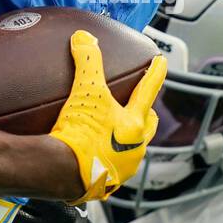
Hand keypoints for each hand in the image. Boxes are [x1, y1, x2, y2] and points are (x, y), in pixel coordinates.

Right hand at [49, 30, 165, 203]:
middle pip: (149, 124)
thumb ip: (87, 62)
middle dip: (148, 113)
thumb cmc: (79, 134)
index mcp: (134, 123)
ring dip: (129, 139)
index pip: (149, 90)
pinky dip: (109, 158)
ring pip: (133, 149)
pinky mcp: (106, 184)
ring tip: (116, 131)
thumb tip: (84, 38)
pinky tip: (97, 156)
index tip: (161, 62)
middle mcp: (135, 148)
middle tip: (142, 105)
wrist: (61, 173)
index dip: (155, 73)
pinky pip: (113, 167)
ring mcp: (123, 168)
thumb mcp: (84, 91)